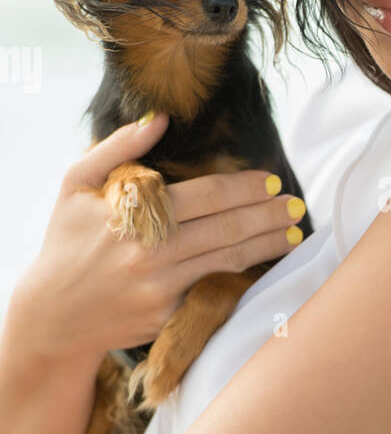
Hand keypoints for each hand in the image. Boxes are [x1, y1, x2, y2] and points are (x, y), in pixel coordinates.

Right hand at [16, 111, 306, 362]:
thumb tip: (160, 118)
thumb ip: (117, 147)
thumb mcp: (76, 185)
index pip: (206, 195)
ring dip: (267, 245)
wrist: (52, 315)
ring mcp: (161, 287)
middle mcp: (152, 251)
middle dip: (268, 215)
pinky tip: (263, 263)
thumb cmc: (66, 242)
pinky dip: (239, 274)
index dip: (245, 188)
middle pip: (227, 227)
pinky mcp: (166, 315)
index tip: (271, 181)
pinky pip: (210, 288)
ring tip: (294, 234)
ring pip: (227, 259)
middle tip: (296, 206)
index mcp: (135, 212)